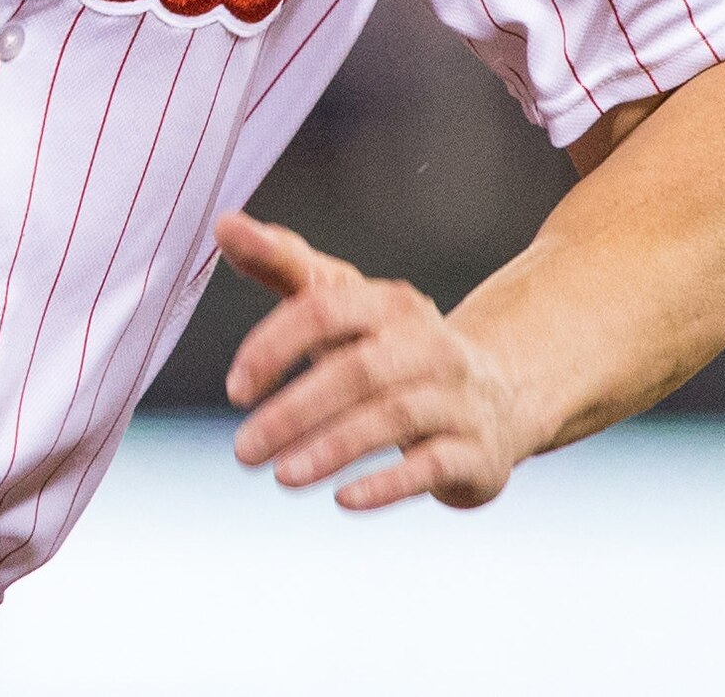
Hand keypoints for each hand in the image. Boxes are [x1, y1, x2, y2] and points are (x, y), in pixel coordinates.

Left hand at [214, 209, 535, 510]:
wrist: (501, 395)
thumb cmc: (393, 348)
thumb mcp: (344, 303)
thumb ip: (283, 266)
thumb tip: (223, 223)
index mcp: (389, 304)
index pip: (324, 311)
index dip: (274, 347)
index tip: (235, 390)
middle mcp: (429, 345)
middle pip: (357, 371)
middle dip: (294, 412)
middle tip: (243, 450)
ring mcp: (458, 398)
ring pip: (392, 418)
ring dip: (331, 449)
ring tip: (281, 476)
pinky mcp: (477, 451)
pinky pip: (433, 466)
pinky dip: (387, 484)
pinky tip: (343, 501)